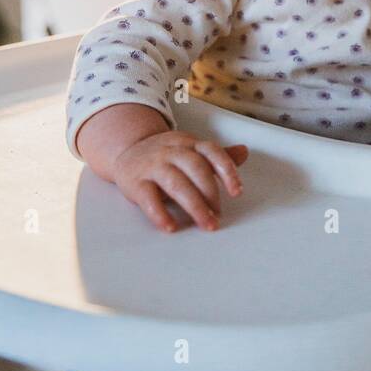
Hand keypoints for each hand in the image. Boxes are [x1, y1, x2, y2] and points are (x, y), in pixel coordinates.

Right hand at [113, 130, 249, 233]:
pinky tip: (171, 227)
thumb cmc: (166, 156)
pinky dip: (160, 213)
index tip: (237, 191)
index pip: (211, 152)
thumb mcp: (191, 151)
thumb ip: (216, 156)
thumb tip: (244, 152)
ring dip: (194, 206)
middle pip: (196, 169)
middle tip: (219, 216)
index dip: (226, 170)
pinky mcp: (135, 182)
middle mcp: (172, 151)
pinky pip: (148, 198)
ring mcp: (153, 165)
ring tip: (206, 223)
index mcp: (189, 144)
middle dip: (211, 194)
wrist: (127, 150)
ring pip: (176, 183)